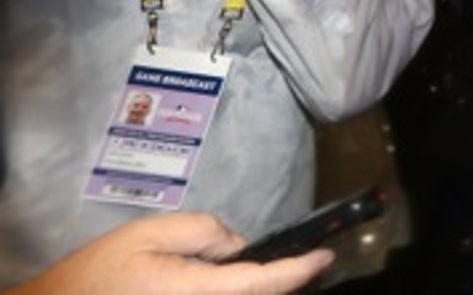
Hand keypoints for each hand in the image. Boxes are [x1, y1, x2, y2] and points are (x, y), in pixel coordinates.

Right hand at [16, 212, 332, 294]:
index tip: (326, 254)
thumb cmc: (99, 273)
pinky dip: (241, 292)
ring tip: (278, 265)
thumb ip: (204, 231)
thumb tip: (238, 244)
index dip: (301, 268)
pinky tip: (236, 278)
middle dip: (285, 278)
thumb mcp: (150, 233)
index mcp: (198, 292)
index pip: (266, 281)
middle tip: (308, 256)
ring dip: (262, 287)